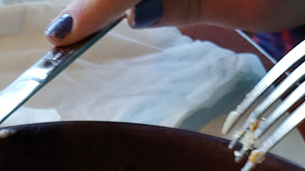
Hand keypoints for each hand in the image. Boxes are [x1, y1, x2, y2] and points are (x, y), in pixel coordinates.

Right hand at [45, 0, 304, 44]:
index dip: (93, 7)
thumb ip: (184, 2)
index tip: (61, 34)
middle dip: (99, 1)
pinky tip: (130, 11)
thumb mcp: (243, 6)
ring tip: (90, 21)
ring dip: (116, 1)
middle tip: (69, 29)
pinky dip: (141, 0)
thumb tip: (133, 12)